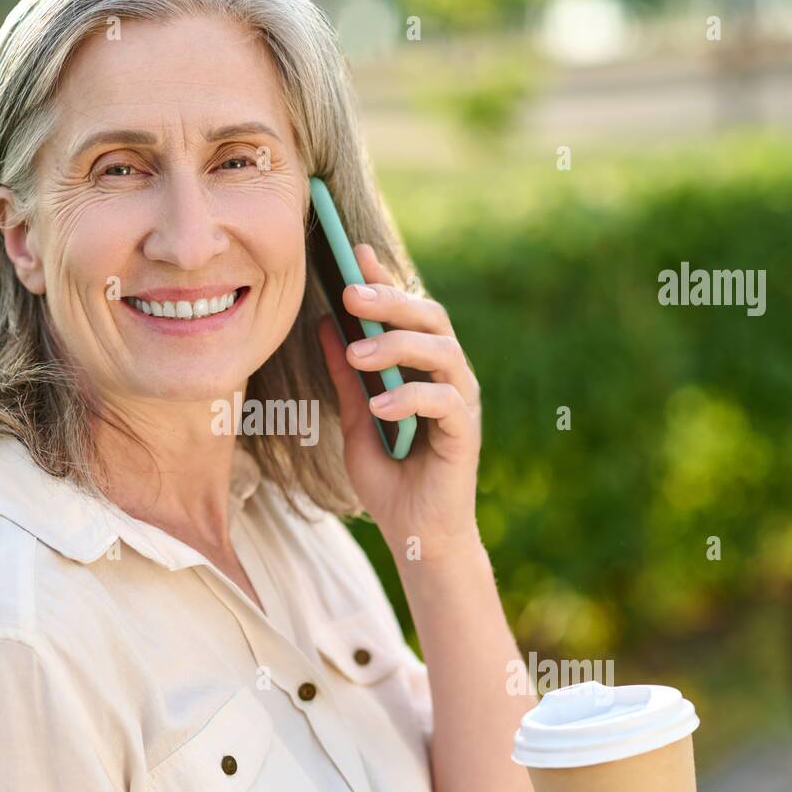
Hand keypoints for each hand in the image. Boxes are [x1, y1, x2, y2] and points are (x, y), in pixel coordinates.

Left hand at [316, 243, 481, 558]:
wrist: (415, 536)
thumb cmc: (389, 481)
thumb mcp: (356, 422)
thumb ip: (346, 379)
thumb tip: (325, 325)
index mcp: (422, 368)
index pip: (407, 311)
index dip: (384, 281)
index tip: (354, 255)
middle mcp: (447, 376)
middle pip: (430, 318)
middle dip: (391, 301)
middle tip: (350, 293)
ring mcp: (461, 401)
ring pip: (442, 351)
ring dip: (397, 346)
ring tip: (356, 356)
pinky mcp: (466, 432)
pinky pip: (445, 401)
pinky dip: (411, 398)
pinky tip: (381, 406)